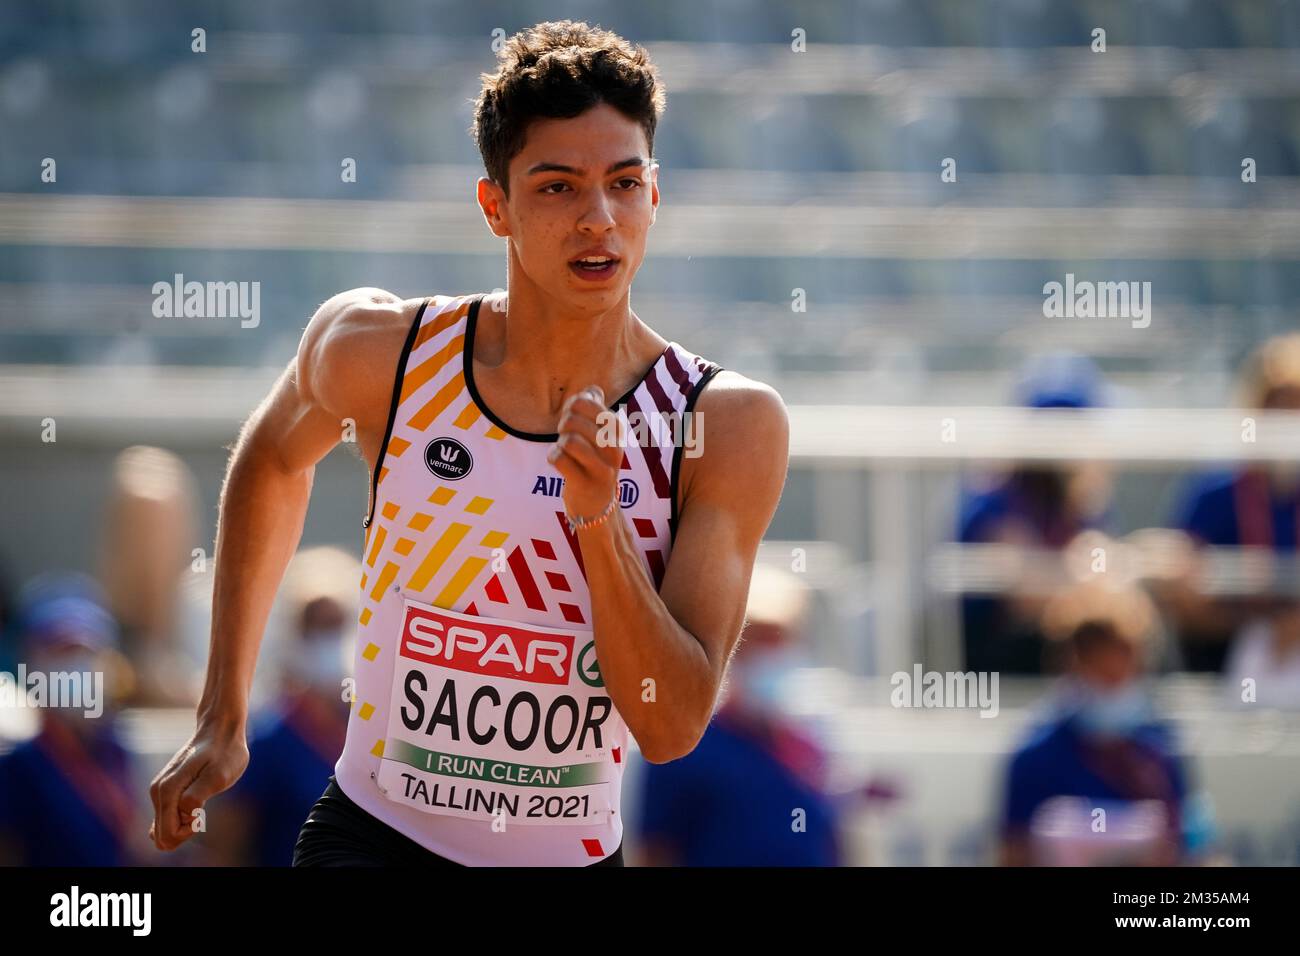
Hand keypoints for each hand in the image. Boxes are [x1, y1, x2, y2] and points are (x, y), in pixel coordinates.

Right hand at [148, 718, 249, 850]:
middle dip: (186, 830)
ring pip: (165, 827)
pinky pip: (166, 819)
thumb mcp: (219, 775)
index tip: (205, 809)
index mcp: (167, 791)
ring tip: (203, 797)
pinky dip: (182, 817)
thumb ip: (197, 797)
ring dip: (186, 821)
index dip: (190, 830)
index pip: (168, 835)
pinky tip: (196, 800)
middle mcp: (157, 792)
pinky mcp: (164, 790)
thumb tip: (184, 813)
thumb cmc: (225, 752)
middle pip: (163, 836)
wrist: (219, 729)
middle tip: (204, 805)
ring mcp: (158, 790)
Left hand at [547, 385, 622, 522]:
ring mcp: (602, 468)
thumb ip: (595, 409)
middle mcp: (613, 448)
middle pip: (574, 420)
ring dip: (560, 443)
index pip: (589, 402)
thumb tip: (592, 390)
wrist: (597, 504)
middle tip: (566, 435)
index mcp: (616, 431)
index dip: (573, 405)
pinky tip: (559, 461)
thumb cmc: (593, 462)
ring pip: (569, 441)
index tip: (573, 416)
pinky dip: (554, 457)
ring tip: (565, 449)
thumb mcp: (599, 434)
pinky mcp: (586, 484)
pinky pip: (560, 460)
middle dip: (563, 425)